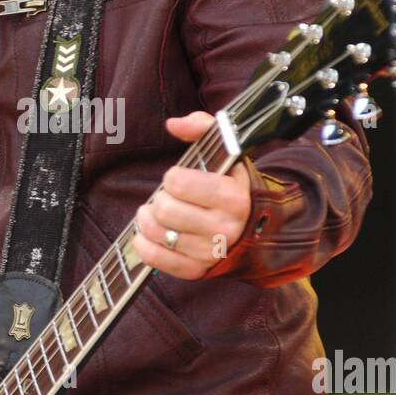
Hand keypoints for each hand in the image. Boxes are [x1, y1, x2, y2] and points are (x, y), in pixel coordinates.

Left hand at [133, 111, 251, 278]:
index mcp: (233, 198)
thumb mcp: (226, 151)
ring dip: (147, 219)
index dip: (172, 177)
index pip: (180, 184)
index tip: (179, 178)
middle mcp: (225, 229)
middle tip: (167, 197)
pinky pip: (156, 259)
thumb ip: (202, 127)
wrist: (252, 227)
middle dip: (160, 198)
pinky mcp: (196, 270)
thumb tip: (173, 125)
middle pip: (165, 210)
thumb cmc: (231, 184)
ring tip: (154, 212)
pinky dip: (143, 244)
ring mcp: (210, 252)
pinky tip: (147, 233)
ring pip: (157, 233)